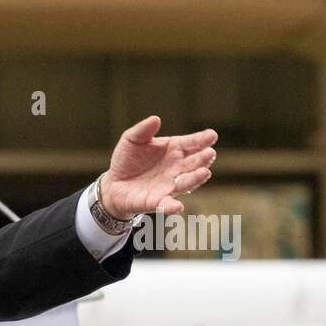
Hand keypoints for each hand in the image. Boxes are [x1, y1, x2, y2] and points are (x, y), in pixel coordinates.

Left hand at [100, 115, 216, 217]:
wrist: (114, 184)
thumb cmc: (127, 160)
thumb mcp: (132, 140)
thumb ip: (143, 130)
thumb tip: (155, 119)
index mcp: (174, 150)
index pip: (192, 143)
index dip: (202, 139)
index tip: (212, 136)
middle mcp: (177, 168)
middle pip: (194, 163)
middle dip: (203, 158)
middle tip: (210, 153)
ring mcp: (170, 185)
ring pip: (187, 182)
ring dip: (196, 178)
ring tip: (204, 173)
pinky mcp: (157, 202)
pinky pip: (167, 205)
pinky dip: (173, 206)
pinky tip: (178, 207)